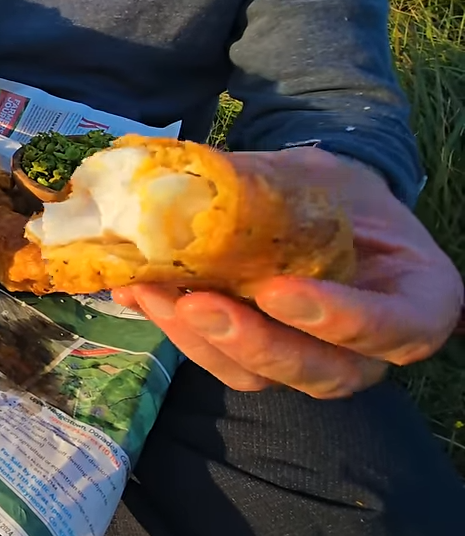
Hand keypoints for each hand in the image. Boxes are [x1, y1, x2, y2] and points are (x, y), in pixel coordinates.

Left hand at [113, 147, 463, 398]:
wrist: (312, 205)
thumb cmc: (334, 192)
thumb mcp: (318, 175)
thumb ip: (271, 185)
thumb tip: (189, 176)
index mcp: (416, 300)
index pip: (394, 328)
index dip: (339, 319)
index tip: (277, 290)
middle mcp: (368, 349)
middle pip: (319, 371)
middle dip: (252, 342)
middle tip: (195, 303)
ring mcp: (309, 359)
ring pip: (258, 375)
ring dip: (198, 338)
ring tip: (149, 291)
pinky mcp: (254, 358)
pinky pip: (217, 357)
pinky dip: (174, 327)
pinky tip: (135, 291)